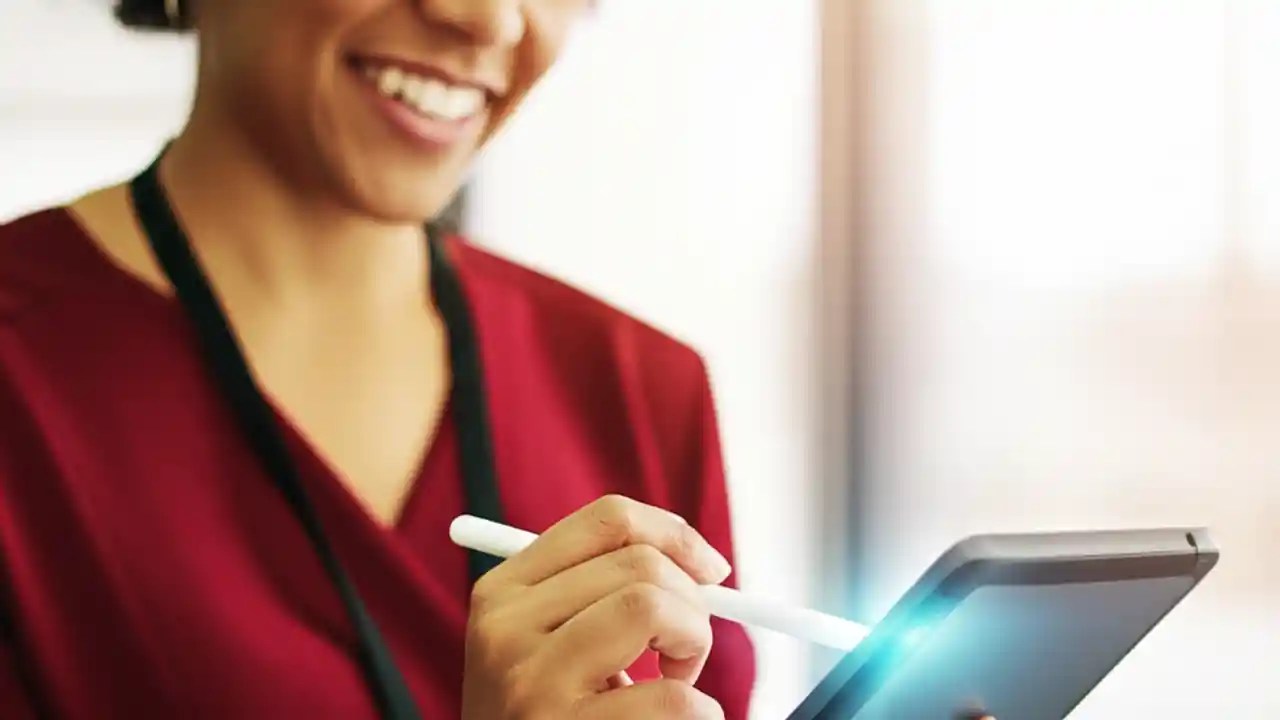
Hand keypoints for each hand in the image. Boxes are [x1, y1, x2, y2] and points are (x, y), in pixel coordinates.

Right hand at [459, 495, 732, 718]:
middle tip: (684, 653)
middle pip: (641, 565)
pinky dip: (701, 712)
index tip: (711, 570)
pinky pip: (675, 699)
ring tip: (677, 684)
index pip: (608, 520)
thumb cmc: (548, 716)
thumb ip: (604, 592)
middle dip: (690, 605)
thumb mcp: (551, 644)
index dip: (675, 534)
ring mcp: (530, 685)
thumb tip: (707, 566)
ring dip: (694, 647)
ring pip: (653, 608)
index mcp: (501, 592)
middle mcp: (504, 630)